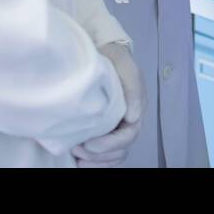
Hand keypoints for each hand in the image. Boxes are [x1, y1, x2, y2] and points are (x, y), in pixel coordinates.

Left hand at [72, 43, 144, 167]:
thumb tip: (133, 117)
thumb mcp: (126, 67)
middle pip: (120, 150)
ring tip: (78, 159)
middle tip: (78, 150)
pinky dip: (94, 161)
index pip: (128, 135)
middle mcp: (126, 122)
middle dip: (100, 155)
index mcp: (135, 109)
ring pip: (113, 155)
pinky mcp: (102, 129)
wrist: (101, 51)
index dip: (111, 144)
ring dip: (96, 161)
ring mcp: (115, 127)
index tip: (90, 143)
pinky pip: (103, 153)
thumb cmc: (115, 59)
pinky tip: (80, 162)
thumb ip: (133, 89)